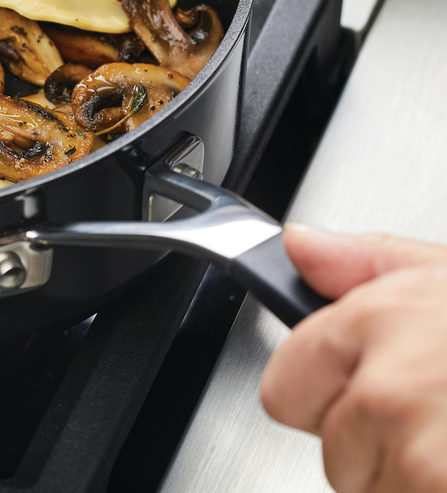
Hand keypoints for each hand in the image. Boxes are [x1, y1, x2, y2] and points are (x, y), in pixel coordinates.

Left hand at [261, 225, 446, 492]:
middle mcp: (382, 394)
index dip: (322, 394)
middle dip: (373, 445)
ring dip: (408, 479)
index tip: (359, 388)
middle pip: (331, 451)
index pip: (282, 388)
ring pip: (372, 490)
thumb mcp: (446, 276)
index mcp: (375, 324)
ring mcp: (415, 460)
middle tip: (431, 416)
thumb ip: (364, 260)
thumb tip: (299, 244)